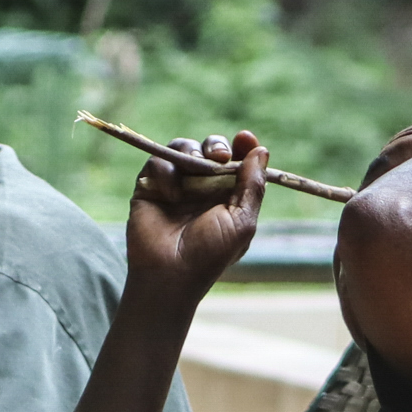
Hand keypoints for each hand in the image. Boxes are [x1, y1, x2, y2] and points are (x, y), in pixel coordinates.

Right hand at [124, 128, 266, 298]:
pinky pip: (157, 161)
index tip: (245, 138)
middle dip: (216, 145)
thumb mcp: (242, 221)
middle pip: (210, 148)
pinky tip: (172, 193)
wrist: (170, 273)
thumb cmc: (210, 253)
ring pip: (183, 148)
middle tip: (220, 156)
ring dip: (191, 150)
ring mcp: (175, 185)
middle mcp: (202, 187)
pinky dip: (166, 170)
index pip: (237, 161)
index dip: (242, 146)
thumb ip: (253, 185)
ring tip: (195, 166)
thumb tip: (261, 150)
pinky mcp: (150, 186)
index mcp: (227, 195)